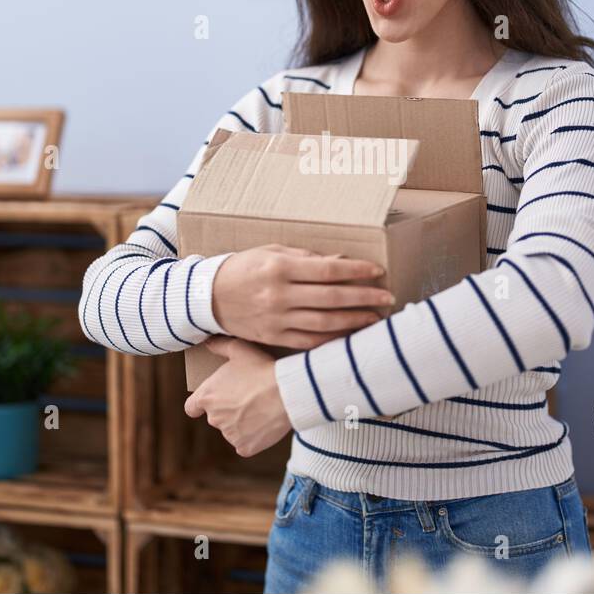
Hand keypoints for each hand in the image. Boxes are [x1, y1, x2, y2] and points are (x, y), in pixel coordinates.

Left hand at [184, 335, 292, 456]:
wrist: (287, 393)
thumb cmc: (262, 369)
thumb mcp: (239, 350)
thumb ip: (219, 346)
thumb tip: (207, 343)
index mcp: (207, 396)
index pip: (191, 407)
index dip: (199, 405)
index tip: (209, 403)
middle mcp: (214, 418)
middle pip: (216, 417)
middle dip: (228, 410)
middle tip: (248, 399)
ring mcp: (229, 434)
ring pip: (232, 431)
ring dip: (242, 424)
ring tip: (260, 410)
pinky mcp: (245, 447)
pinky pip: (245, 445)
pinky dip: (253, 438)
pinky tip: (265, 425)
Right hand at [211, 243, 394, 350]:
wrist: (206, 298)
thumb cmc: (243, 268)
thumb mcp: (271, 251)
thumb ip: (306, 257)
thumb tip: (340, 261)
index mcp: (279, 268)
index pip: (327, 270)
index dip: (355, 271)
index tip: (377, 271)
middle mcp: (279, 295)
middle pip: (331, 298)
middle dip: (363, 297)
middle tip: (387, 297)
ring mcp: (277, 319)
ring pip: (324, 323)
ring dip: (354, 321)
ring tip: (375, 319)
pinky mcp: (273, 338)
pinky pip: (309, 342)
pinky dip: (332, 340)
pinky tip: (350, 336)